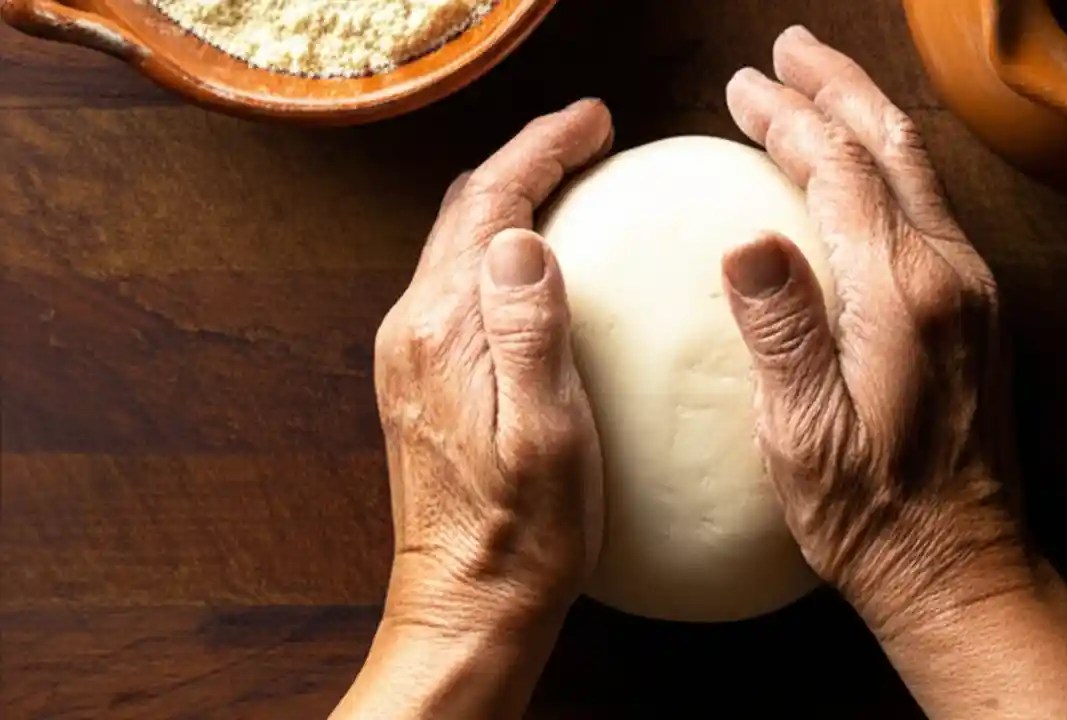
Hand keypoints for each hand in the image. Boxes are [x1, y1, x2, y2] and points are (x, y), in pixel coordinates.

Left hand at [373, 99, 612, 632]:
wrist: (466, 604)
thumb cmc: (521, 533)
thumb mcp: (546, 434)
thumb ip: (528, 330)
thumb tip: (520, 238)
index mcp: (443, 332)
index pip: (489, 206)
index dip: (541, 149)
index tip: (593, 122)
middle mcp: (413, 331)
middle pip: (465, 211)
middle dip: (526, 160)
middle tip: (587, 136)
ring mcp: (411, 354)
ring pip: (460, 243)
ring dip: (512, 199)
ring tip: (570, 176)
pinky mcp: (422, 378)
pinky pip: (460, 283)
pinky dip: (501, 246)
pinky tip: (539, 256)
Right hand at [722, 27, 1030, 639]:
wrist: (961, 567)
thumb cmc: (873, 515)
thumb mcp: (804, 436)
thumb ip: (781, 331)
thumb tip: (747, 241)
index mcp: (902, 296)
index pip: (839, 173)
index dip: (789, 120)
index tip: (743, 88)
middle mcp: (950, 277)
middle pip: (892, 147)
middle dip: (837, 87)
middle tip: (788, 48)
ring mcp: (971, 291)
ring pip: (917, 171)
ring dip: (866, 116)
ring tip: (821, 83)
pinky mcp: (975, 314)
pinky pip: (929, 209)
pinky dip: (886, 166)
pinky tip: (859, 170)